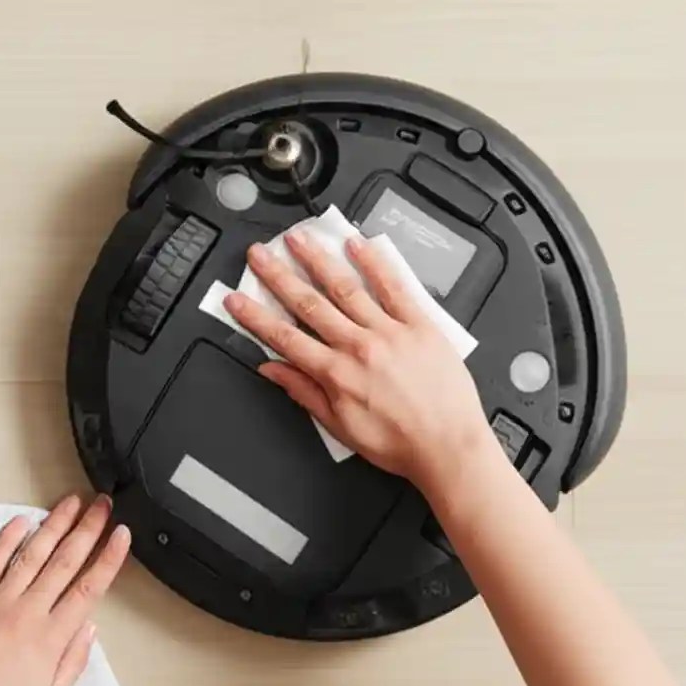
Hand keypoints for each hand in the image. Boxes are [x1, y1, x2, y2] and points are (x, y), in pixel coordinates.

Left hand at [0, 495, 130, 685]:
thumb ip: (73, 662)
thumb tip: (90, 629)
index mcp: (51, 639)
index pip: (89, 588)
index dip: (109, 558)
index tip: (121, 535)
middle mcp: (27, 613)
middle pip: (65, 561)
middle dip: (88, 529)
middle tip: (102, 505)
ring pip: (32, 554)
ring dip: (54, 525)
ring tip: (70, 503)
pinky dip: (5, 540)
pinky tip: (20, 521)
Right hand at [223, 232, 493, 495]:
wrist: (448, 446)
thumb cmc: (400, 443)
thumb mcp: (341, 427)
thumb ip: (304, 392)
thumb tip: (272, 371)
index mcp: (336, 374)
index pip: (285, 337)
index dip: (256, 316)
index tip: (237, 298)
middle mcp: (358, 347)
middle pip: (309, 304)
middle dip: (279, 277)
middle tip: (259, 255)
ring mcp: (389, 332)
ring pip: (345, 288)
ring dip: (318, 260)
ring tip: (298, 239)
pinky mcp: (419, 324)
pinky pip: (393, 287)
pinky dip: (373, 264)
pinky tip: (357, 245)